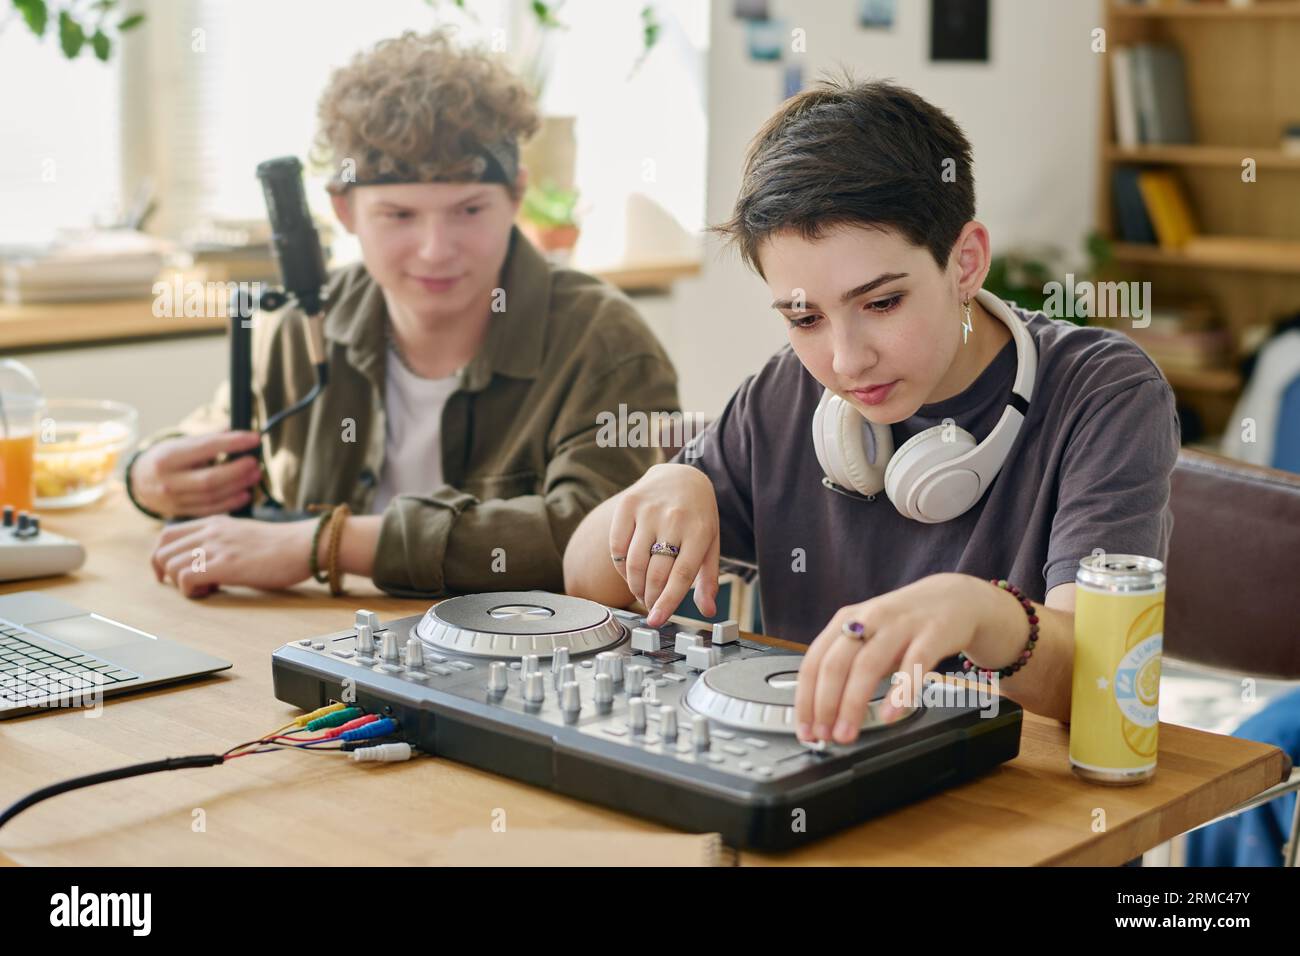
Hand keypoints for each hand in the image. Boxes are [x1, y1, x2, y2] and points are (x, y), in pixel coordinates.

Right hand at [130, 431, 263, 518]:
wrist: (139, 482)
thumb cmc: (166, 458)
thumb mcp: (179, 444)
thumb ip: (208, 438)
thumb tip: (238, 428)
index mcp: (168, 457)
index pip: (206, 447)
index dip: (233, 442)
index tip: (255, 438)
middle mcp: (168, 480)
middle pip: (210, 478)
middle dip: (238, 471)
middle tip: (255, 462)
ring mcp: (173, 500)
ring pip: (212, 496)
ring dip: (238, 487)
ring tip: (254, 476)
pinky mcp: (180, 512)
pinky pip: (210, 510)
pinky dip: (230, 503)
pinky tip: (244, 495)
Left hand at [150, 515, 316, 598]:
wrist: (305, 544)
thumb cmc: (284, 545)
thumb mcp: (245, 534)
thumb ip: (224, 541)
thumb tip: (209, 562)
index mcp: (215, 522)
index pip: (168, 534)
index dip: (162, 556)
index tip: (171, 573)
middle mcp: (210, 531)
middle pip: (162, 550)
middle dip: (167, 573)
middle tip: (187, 586)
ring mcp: (216, 546)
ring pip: (170, 564)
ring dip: (181, 583)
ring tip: (206, 588)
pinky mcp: (225, 565)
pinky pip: (186, 578)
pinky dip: (191, 591)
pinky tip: (212, 592)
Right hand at [608, 463, 720, 626]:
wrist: (682, 476)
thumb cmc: (698, 516)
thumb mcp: (710, 544)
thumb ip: (708, 579)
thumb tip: (708, 610)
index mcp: (699, 531)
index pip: (681, 575)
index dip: (667, 602)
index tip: (657, 619)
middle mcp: (674, 519)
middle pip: (655, 572)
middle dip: (651, 598)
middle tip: (652, 606)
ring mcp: (648, 510)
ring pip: (633, 563)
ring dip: (635, 586)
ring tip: (642, 592)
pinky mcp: (628, 504)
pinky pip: (616, 546)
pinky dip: (621, 567)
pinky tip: (630, 572)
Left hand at [794, 573, 1019, 744]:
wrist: (955, 598)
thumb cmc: (905, 624)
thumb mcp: (868, 637)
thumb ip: (848, 668)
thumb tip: (824, 712)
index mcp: (846, 620)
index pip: (814, 661)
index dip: (806, 698)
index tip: (805, 728)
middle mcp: (868, 619)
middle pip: (836, 664)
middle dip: (825, 705)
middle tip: (825, 735)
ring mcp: (900, 625)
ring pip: (868, 664)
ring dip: (853, 703)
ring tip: (848, 732)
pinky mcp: (932, 633)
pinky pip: (914, 664)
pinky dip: (900, 691)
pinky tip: (891, 713)